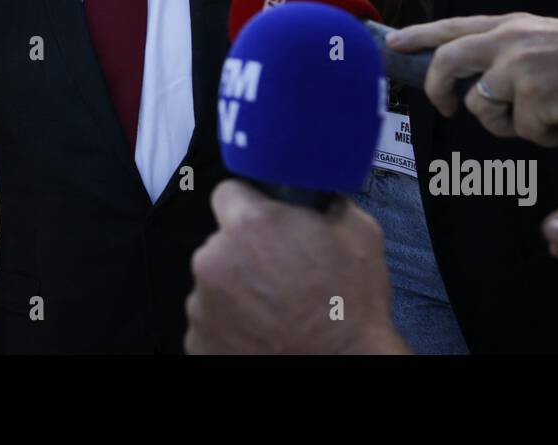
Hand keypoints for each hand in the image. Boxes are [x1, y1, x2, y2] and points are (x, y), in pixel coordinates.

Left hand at [185, 180, 407, 353]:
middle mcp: (215, 259)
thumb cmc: (351, 307)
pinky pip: (211, 318)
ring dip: (237, 289)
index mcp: (249, 224)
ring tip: (274, 306)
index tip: (264, 222)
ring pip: (215, 281)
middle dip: (245, 251)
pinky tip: (263, 329)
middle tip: (279, 270)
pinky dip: (231, 322)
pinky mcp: (198, 339)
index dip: (249, 205)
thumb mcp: (359, 232)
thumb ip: (324, 202)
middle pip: (221, 242)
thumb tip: (315, 192)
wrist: (343, 366)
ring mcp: (201, 303)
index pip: (228, 192)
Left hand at [385, 14, 557, 146]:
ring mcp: (518, 68)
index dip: (419, 35)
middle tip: (446, 110)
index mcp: (514, 26)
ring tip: (556, 114)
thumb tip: (485, 85)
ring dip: (517, 126)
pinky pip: (526, 134)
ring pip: (485, 112)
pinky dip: (552, 138)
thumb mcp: (553, 42)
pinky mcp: (534, 97)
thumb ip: (516, 55)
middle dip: (437, 91)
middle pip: (446, 64)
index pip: (454, 27)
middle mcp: (508, 41)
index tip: (392, 42)